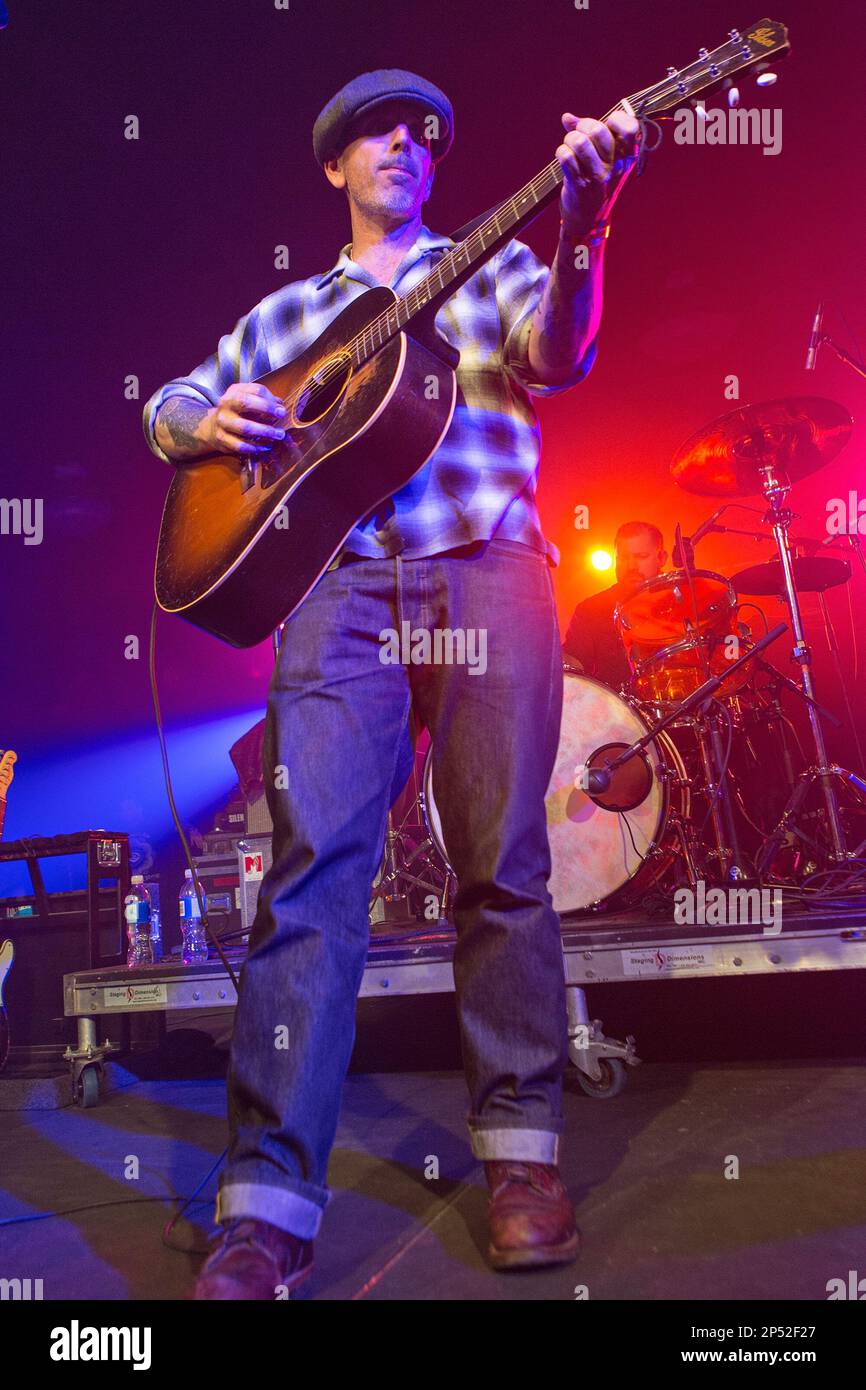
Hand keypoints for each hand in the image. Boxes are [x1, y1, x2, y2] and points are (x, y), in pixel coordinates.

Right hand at [205, 383, 288, 456]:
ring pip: (245, 427)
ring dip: (265, 432)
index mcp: (235, 392)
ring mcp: (222, 422)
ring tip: (278, 435)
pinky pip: (241, 445)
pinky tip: (266, 447)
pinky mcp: (222, 438)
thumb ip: (264, 401)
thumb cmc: (237, 413)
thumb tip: (280, 406)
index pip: (256, 390)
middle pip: (246, 402)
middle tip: (281, 417)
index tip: (281, 410)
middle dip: (266, 409)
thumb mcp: (248, 400)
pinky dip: (256, 447)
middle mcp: (226, 404)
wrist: (213, 426)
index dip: (271, 400)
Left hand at [556, 101, 639, 239]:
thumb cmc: (592, 175)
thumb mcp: (600, 153)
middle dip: (582, 126)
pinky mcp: (581, 184)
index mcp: (625, 155)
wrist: (586, 212)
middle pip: (598, 130)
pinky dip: (561, 152)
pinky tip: (563, 157)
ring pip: (580, 142)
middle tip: (578, 134)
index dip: (616, 119)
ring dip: (569, 139)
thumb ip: (586, 130)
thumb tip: (567, 118)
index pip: (630, 128)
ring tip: (569, 146)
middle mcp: (614, 165)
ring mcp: (597, 175)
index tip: (607, 123)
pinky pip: (566, 157)